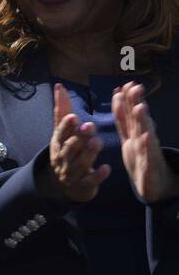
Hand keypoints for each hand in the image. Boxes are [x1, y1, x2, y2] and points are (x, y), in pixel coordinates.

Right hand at [42, 82, 109, 202]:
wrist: (62, 184)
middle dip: (79, 138)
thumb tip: (59, 85)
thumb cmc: (65, 151)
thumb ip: (62, 110)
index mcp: (58, 144)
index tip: (74, 117)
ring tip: (97, 143)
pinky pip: (89, 182)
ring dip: (88, 154)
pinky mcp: (82, 186)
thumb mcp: (61, 132)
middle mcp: (62, 159)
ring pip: (79, 164)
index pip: (60, 134)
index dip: (66, 126)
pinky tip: (106, 168)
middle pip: (70, 148)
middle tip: (90, 126)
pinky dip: (97, 176)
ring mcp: (71, 174)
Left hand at [113, 80, 178, 203]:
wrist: (155, 189)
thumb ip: (125, 121)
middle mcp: (142, 141)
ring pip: (144, 134)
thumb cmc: (142, 161)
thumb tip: (119, 99)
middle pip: (138, 120)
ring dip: (142, 121)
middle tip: (135, 86)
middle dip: (136, 103)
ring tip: (140, 107)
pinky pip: (148, 156)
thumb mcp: (130, 140)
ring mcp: (147, 153)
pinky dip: (147, 146)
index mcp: (133, 135)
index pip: (127, 116)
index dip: (124, 101)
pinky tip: (147, 136)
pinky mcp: (150, 167)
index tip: (123, 84)